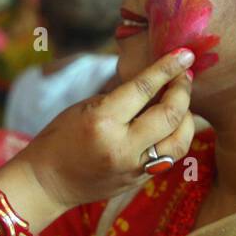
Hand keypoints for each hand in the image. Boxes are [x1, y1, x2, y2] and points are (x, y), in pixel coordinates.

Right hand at [3, 47, 195, 224]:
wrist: (48, 182)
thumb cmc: (61, 138)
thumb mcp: (86, 108)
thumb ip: (122, 97)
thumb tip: (156, 80)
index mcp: (102, 122)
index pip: (143, 88)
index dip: (167, 68)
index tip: (185, 54)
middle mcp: (122, 146)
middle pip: (169, 115)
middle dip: (182, 90)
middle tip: (185, 76)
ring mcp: (133, 168)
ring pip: (179, 141)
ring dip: (188, 118)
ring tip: (182, 103)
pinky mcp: (139, 180)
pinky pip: (170, 157)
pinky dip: (177, 136)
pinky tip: (174, 124)